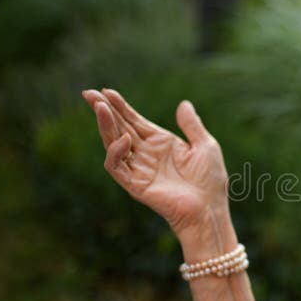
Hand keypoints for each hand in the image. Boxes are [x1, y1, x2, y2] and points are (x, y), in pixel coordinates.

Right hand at [82, 89, 230, 238]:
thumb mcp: (205, 146)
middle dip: (104, 111)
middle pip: (119, 128)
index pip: (134, 121)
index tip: (107, 91)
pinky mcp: (135, 185)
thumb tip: (183, 103)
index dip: (121, 106)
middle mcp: (146, 154)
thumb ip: (192, 125)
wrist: (210, 209)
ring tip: (101, 107)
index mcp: (161, 143)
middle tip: (89, 93)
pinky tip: (123, 139)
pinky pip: (117, 167)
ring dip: (105, 126)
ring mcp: (139, 169)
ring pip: (113, 144)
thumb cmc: (211, 181)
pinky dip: (116, 152)